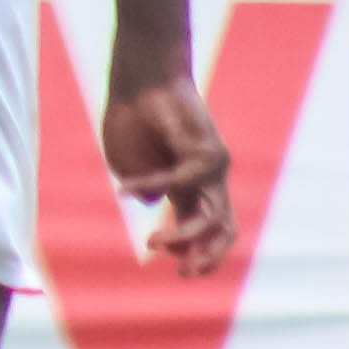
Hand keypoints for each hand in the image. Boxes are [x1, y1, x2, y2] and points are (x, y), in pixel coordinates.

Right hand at [105, 55, 237, 271]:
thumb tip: (151, 203)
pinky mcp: (207, 150)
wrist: (142, 75)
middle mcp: (208, 179)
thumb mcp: (125, 160)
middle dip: (206, 257)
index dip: (192, 249)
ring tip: (152, 244)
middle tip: (182, 273)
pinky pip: (182, 179)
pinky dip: (151, 184)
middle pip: (224, 230)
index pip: (205, 228)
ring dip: (185, 235)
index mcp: (190, 187)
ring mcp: (212, 166)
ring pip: (214, 215)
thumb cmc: (131, 115)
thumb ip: (139, 185)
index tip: (162, 257)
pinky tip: (124, 187)